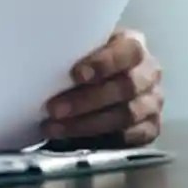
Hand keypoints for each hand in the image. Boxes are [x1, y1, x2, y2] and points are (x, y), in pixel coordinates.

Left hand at [42, 28, 163, 147]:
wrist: (97, 88)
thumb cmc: (84, 64)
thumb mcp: (81, 52)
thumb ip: (71, 52)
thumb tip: (36, 57)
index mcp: (134, 46)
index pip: (129, 51)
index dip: (104, 63)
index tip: (76, 74)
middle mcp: (149, 73)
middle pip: (126, 86)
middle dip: (86, 100)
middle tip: (54, 108)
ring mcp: (152, 102)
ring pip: (126, 114)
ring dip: (87, 123)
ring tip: (55, 127)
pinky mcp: (150, 128)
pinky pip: (132, 137)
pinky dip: (102, 140)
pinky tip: (75, 140)